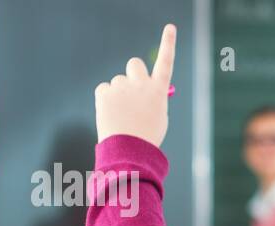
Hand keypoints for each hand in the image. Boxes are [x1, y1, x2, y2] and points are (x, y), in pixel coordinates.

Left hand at [94, 24, 175, 145]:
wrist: (129, 150)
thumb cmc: (146, 135)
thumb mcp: (157, 115)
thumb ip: (153, 98)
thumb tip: (145, 87)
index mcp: (158, 91)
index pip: (166, 62)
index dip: (168, 43)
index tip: (170, 27)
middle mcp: (141, 84)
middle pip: (135, 64)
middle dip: (132, 73)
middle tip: (131, 90)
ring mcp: (122, 87)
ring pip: (118, 82)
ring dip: (119, 93)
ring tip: (122, 114)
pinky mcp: (105, 91)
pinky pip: (104, 89)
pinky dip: (105, 100)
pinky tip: (111, 114)